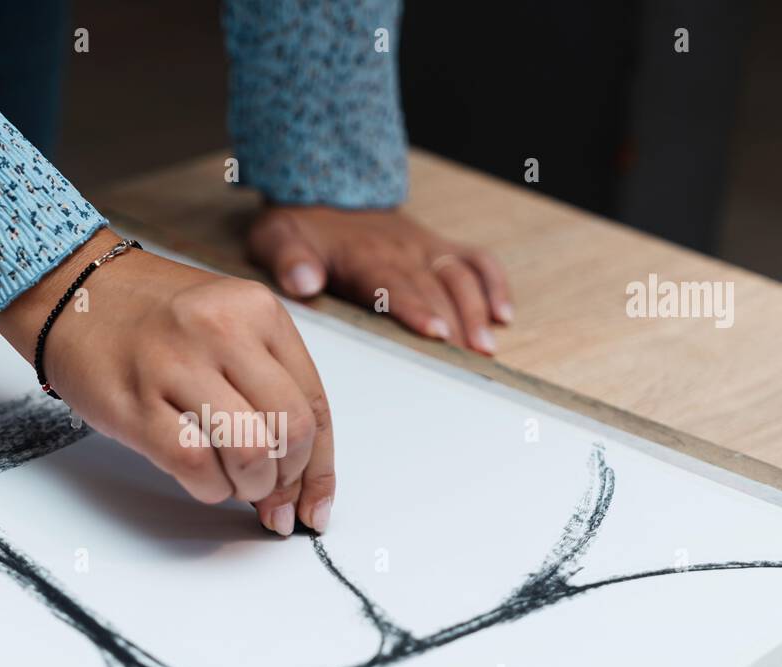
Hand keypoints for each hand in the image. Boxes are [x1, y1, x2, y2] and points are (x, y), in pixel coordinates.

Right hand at [0, 228, 334, 534]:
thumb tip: (296, 476)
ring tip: (231, 482)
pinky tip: (199, 478)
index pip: (315, 404)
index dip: (318, 468)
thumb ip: (266, 384)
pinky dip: (208, 488)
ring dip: (248, 488)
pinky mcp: (136, 402)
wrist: (69, 289)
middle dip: (286, 481)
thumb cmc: (150, 315)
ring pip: (250, 454)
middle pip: (291, 432)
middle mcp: (224, 331)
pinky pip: (195, 465)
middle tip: (268, 495)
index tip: (312, 502)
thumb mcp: (226, 322)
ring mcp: (177, 365)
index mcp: (258, 311)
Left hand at [247, 206, 513, 354]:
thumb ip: (289, 261)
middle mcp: (402, 251)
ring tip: (487, 348)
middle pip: (434, 287)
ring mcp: (426, 249)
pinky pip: (476, 261)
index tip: (436, 332)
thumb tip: (305, 282)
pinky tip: (503, 316)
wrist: (324, 193)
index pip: (394, 283)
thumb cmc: (300, 230)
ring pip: (461, 277)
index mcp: (365, 256)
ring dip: (477, 310)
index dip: (417, 307)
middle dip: (455, 321)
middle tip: (470, 357)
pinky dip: (494, 285)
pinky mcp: (440, 248)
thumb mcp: (277, 238)